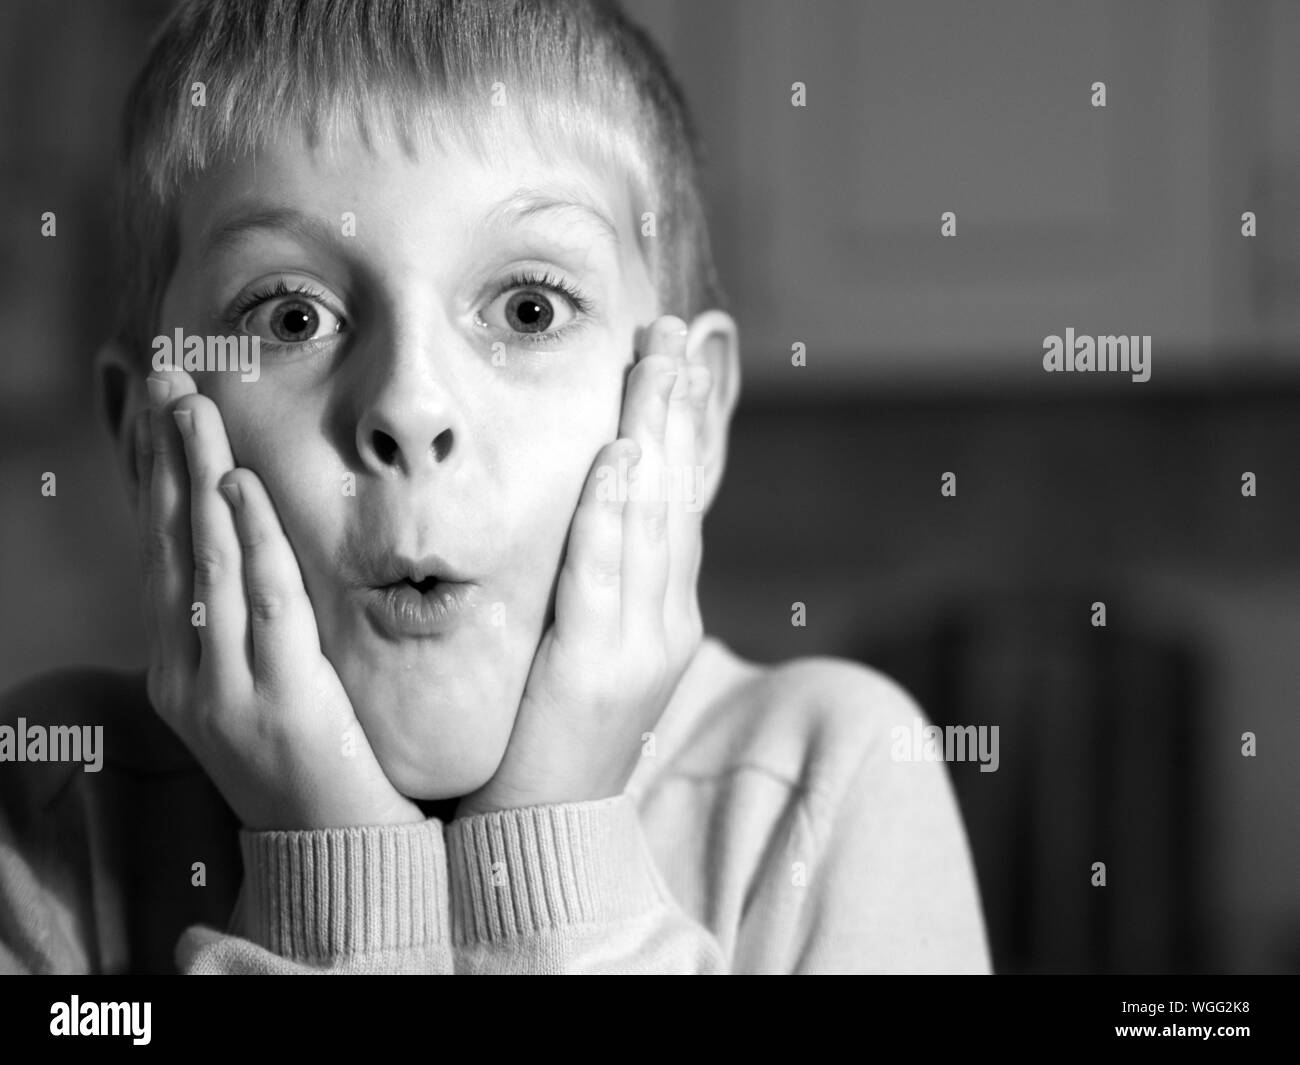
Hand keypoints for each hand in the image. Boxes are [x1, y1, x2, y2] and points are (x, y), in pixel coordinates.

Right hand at [135, 368, 422, 830]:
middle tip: (164, 379)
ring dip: (197, 477)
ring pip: (203, 562)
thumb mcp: (263, 685)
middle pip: (169, 544)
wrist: (332, 848)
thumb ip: (250, 623)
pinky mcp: (276, 700)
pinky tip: (240, 488)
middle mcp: (186, 671)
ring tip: (192, 408)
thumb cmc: (310, 759)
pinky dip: (249, 540)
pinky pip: (262, 603)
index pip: (162, 551)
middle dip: (164, 458)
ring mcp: (224, 688)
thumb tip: (250, 546)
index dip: (155, 478)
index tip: (154, 411)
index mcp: (181, 664)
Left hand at [456, 315, 711, 815]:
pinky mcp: (598, 670)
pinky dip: (614, 514)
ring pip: (649, 521)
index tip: (677, 358)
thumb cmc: (552, 736)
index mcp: (660, 611)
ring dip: (653, 435)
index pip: (674, 500)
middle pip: (673, 495)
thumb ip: (595, 585)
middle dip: (675, 408)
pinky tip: (620, 459)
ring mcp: (639, 645)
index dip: (679, 426)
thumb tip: (590, 514)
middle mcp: (664, 619)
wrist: (547, 832)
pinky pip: (605, 576)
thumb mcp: (584, 649)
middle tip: (676, 330)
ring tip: (656, 363)